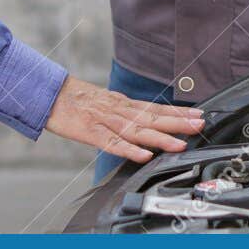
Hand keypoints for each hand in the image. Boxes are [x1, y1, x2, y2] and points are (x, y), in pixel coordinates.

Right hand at [44, 76, 205, 163]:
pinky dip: (129, 148)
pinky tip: (143, 154)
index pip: (155, 108)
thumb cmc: (75, 100)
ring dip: (160, 137)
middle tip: (200, 125)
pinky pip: (112, 142)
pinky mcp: (90, 132)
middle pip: (152, 117)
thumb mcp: (105, 102)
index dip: (178, 113)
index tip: (199, 115)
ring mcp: (105, 120)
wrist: (48, 93)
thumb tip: (144, 121)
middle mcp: (118, 110)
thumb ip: (124, 112)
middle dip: (178, 122)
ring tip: (180, 144)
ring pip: (137, 130)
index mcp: (122, 104)